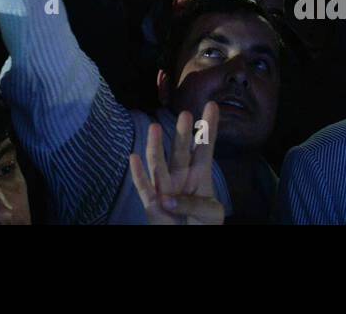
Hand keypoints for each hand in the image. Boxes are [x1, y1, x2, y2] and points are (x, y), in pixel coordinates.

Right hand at [128, 103, 222, 224]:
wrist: (187, 239)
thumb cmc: (203, 224)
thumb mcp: (211, 214)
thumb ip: (195, 205)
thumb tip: (167, 199)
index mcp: (200, 174)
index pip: (205, 146)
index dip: (208, 127)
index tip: (212, 105)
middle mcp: (180, 175)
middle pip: (180, 150)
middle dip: (182, 133)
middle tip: (186, 115)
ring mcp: (165, 187)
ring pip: (158, 163)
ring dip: (156, 146)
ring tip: (155, 128)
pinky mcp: (152, 203)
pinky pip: (143, 186)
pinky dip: (137, 174)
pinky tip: (134, 159)